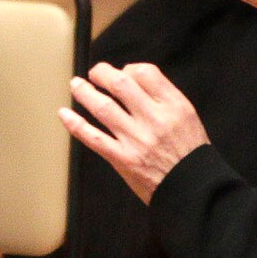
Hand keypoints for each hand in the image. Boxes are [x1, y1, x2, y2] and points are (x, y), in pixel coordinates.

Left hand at [61, 61, 209, 201]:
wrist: (192, 189)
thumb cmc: (189, 152)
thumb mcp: (187, 116)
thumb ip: (163, 98)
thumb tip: (132, 79)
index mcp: (174, 106)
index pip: (145, 73)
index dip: (129, 69)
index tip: (123, 73)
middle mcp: (155, 120)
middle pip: (121, 84)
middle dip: (102, 73)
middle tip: (94, 72)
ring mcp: (137, 140)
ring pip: (103, 108)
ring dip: (84, 93)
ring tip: (75, 85)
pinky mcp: (123, 159)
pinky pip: (93, 138)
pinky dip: (75, 125)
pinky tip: (64, 114)